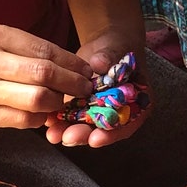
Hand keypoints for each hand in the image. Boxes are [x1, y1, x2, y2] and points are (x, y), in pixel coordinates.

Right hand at [0, 24, 93, 128]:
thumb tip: (71, 64)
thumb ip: (28, 48)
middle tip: (85, 87)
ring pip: (37, 100)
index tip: (86, 69)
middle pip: (44, 75)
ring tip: (66, 99)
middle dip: (72, 83)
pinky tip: (44, 111)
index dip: (72, 62)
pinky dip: (41, 117)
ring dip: (59, 102)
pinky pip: (24, 120)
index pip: (44, 50)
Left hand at [43, 31, 150, 148]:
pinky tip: (47, 121)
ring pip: (86, 127)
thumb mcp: (117, 49)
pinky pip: (72, 118)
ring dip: (69, 131)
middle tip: (68, 137)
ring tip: (53, 134)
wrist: (104, 48)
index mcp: (139, 102)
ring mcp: (100, 114)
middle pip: (104, 130)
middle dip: (85, 135)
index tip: (95, 138)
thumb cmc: (117, 47)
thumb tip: (100, 63)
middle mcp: (120, 113)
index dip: (111, 133)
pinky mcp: (83, 110)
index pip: (127, 123)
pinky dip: (60, 120)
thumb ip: (110, 57)